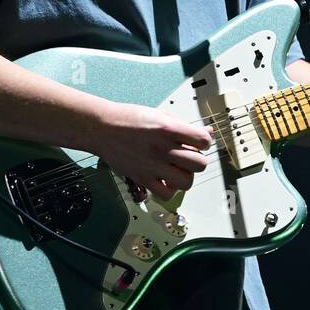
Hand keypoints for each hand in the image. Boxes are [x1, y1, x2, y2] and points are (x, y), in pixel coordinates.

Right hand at [88, 102, 212, 200]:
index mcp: (168, 129)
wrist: (102, 128)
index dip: (204, 142)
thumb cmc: (130, 119)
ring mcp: (152, 166)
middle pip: (199, 164)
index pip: (203, 141)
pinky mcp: (142, 179)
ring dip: (185, 176)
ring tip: (176, 169)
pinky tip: (164, 179)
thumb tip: (207, 133)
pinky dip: (169, 190)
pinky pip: (166, 195)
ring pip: (186, 182)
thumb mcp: (160, 115)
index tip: (197, 142)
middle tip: (187, 157)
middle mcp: (162, 149)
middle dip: (197, 161)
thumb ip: (184, 126)